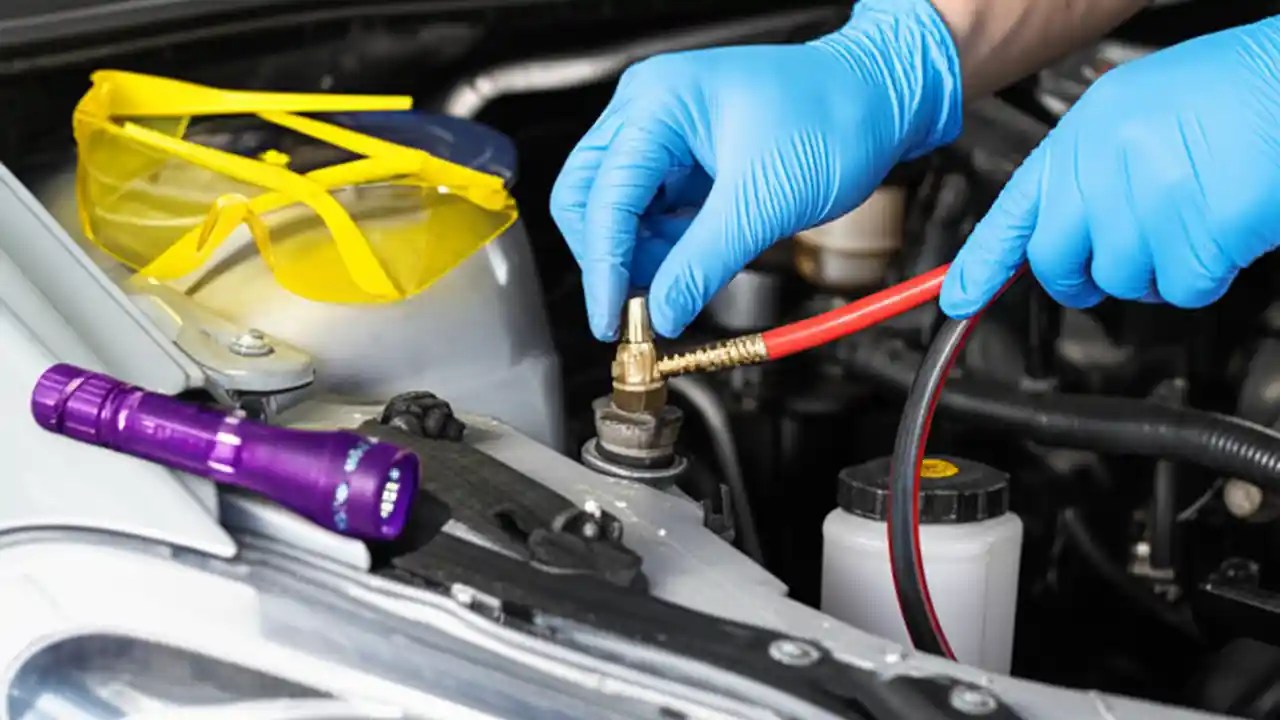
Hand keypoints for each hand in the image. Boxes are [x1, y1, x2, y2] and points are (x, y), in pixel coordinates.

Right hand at [551, 0, 963, 338]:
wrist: (881, 98)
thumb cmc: (835, 116)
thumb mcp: (763, 204)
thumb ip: (702, 264)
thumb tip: (664, 311)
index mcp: (657, 104)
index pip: (604, 197)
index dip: (604, 268)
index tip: (611, 320)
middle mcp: (648, 109)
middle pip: (588, 198)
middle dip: (609, 258)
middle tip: (635, 309)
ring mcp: (662, 131)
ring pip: (616, 208)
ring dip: (638, 255)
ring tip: (675, 285)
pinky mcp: (683, 156)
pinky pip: (650, 210)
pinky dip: (661, 245)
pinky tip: (686, 265)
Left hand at [941, 19, 1279, 317]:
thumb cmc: (1234, 92)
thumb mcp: (1136, 117)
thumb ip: (1092, 172)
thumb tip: (1060, 229)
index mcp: (1084, 132)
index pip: (1014, 210)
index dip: (982, 262)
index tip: (958, 297)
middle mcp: (1104, 165)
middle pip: (1056, 262)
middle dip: (1083, 277)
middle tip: (1118, 262)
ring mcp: (1149, 200)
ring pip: (1123, 281)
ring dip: (1158, 269)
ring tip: (1193, 218)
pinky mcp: (1199, 231)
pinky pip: (1183, 287)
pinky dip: (1207, 273)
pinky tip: (1223, 230)